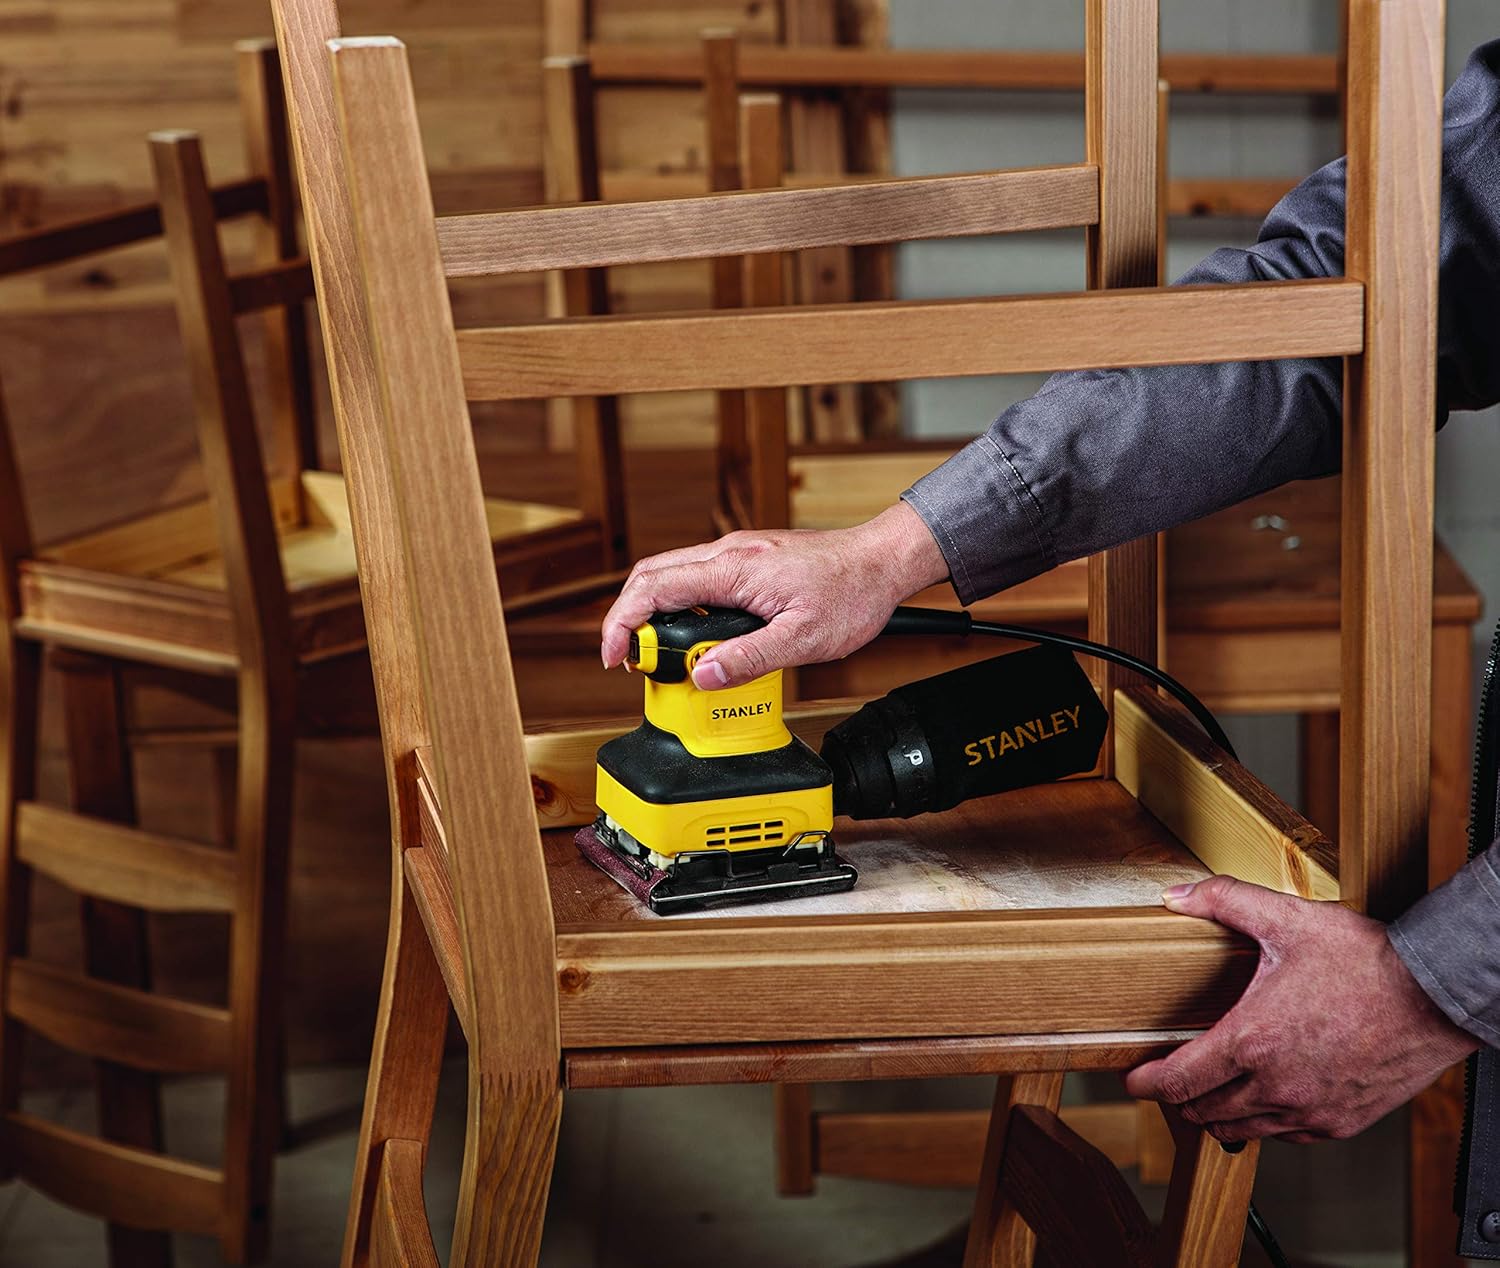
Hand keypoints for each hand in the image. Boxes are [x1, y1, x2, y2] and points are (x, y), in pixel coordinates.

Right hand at [601, 502, 947, 689]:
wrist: (882, 562)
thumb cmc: (851, 593)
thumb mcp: (802, 639)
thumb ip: (749, 658)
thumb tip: (702, 674)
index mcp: (735, 568)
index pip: (654, 589)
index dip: (622, 623)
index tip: (615, 656)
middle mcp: (729, 553)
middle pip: (651, 577)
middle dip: (629, 619)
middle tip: (631, 662)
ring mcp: (737, 554)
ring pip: (671, 576)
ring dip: (655, 614)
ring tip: (663, 656)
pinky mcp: (747, 561)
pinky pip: (697, 579)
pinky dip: (682, 607)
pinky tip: (698, 637)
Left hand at [1124, 876, 1478, 1142]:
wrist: (1436, 995)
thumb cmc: (1367, 960)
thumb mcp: (1286, 919)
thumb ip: (1224, 901)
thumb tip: (1177, 896)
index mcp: (1252, 1040)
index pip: (1178, 1080)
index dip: (1145, 1083)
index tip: (1133, 1080)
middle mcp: (1276, 1085)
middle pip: (1202, 1111)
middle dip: (1177, 1096)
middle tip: (1170, 1077)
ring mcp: (1309, 1111)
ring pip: (1240, 1130)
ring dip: (1217, 1112)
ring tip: (1211, 1089)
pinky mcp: (1339, 1123)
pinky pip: (1283, 1135)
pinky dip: (1262, 1121)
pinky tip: (1262, 1094)